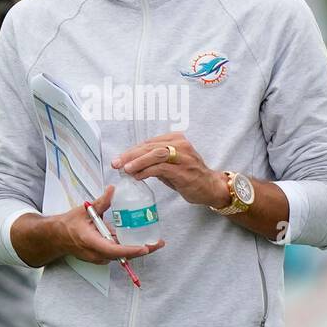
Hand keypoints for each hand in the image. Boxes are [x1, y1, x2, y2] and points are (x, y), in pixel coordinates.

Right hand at [49, 185, 164, 264]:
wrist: (57, 237)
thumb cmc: (69, 224)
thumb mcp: (85, 210)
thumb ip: (101, 202)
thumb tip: (113, 189)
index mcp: (92, 241)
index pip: (114, 249)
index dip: (131, 250)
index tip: (145, 248)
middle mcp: (96, 253)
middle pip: (123, 255)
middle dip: (142, 250)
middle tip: (158, 243)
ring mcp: (98, 257)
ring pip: (121, 256)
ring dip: (137, 250)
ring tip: (154, 242)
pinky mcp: (101, 256)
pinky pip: (117, 254)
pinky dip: (129, 248)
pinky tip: (140, 241)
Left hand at [112, 132, 227, 207]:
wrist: (210, 187)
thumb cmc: (189, 175)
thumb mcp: (170, 165)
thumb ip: (154, 162)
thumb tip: (131, 164)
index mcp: (176, 138)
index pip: (148, 143)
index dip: (131, 151)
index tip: (119, 159)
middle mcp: (180, 144)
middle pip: (149, 146)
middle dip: (130, 155)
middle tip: (116, 163)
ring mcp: (182, 157)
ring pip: (154, 154)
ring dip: (137, 161)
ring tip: (125, 169)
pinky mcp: (183, 171)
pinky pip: (161, 168)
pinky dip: (146, 171)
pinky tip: (138, 176)